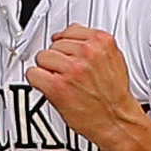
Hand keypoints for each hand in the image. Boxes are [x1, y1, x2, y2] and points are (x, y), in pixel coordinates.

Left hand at [25, 26, 150, 150]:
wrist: (116, 120)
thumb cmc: (114, 95)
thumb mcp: (113, 59)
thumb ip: (93, 44)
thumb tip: (71, 34)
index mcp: (101, 41)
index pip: (70, 30)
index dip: (67, 45)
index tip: (67, 54)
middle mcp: (86, 52)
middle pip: (54, 44)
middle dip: (58, 58)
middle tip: (68, 74)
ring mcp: (71, 68)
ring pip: (42, 57)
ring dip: (48, 70)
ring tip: (63, 82)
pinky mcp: (57, 85)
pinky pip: (33, 74)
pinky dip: (37, 81)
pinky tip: (51, 88)